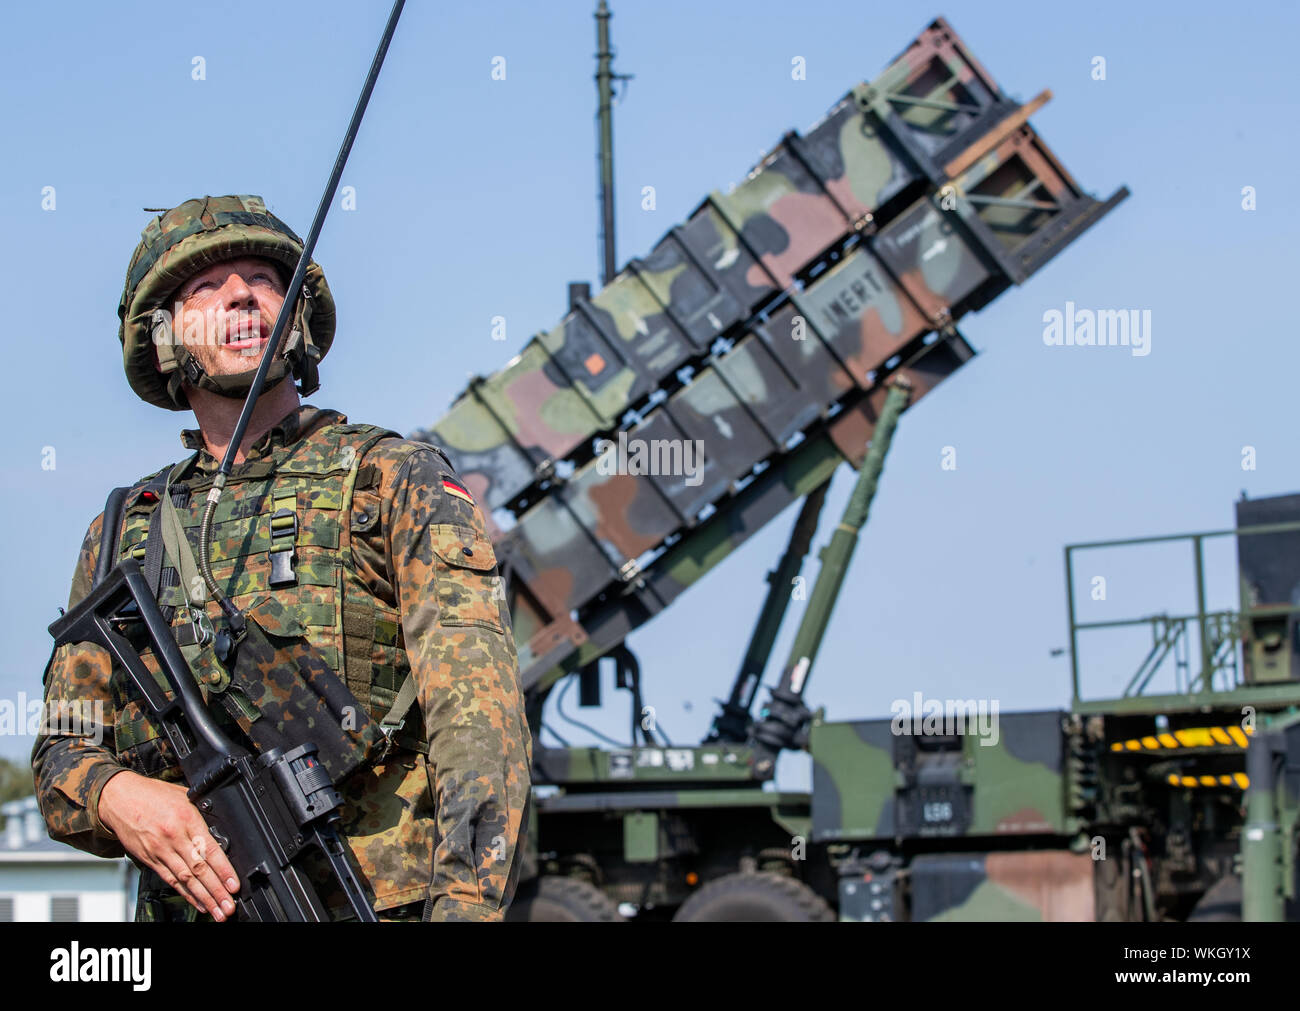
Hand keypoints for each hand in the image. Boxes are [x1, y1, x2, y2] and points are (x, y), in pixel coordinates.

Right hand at [97, 770, 239, 921]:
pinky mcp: (150, 859)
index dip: (223, 870)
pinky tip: (198, 903)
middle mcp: (174, 837)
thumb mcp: (185, 795)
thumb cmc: (153, 795)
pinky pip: (170, 880)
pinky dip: (185, 894)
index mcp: (187, 819)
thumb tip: (223, 831)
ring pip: (185, 879)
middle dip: (216, 891)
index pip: (209, 850)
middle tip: (228, 907)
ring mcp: (160, 851)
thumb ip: (203, 814)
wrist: (119, 798)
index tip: (233, 885)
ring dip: (203, 898)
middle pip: (198, 870)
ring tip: (217, 911)